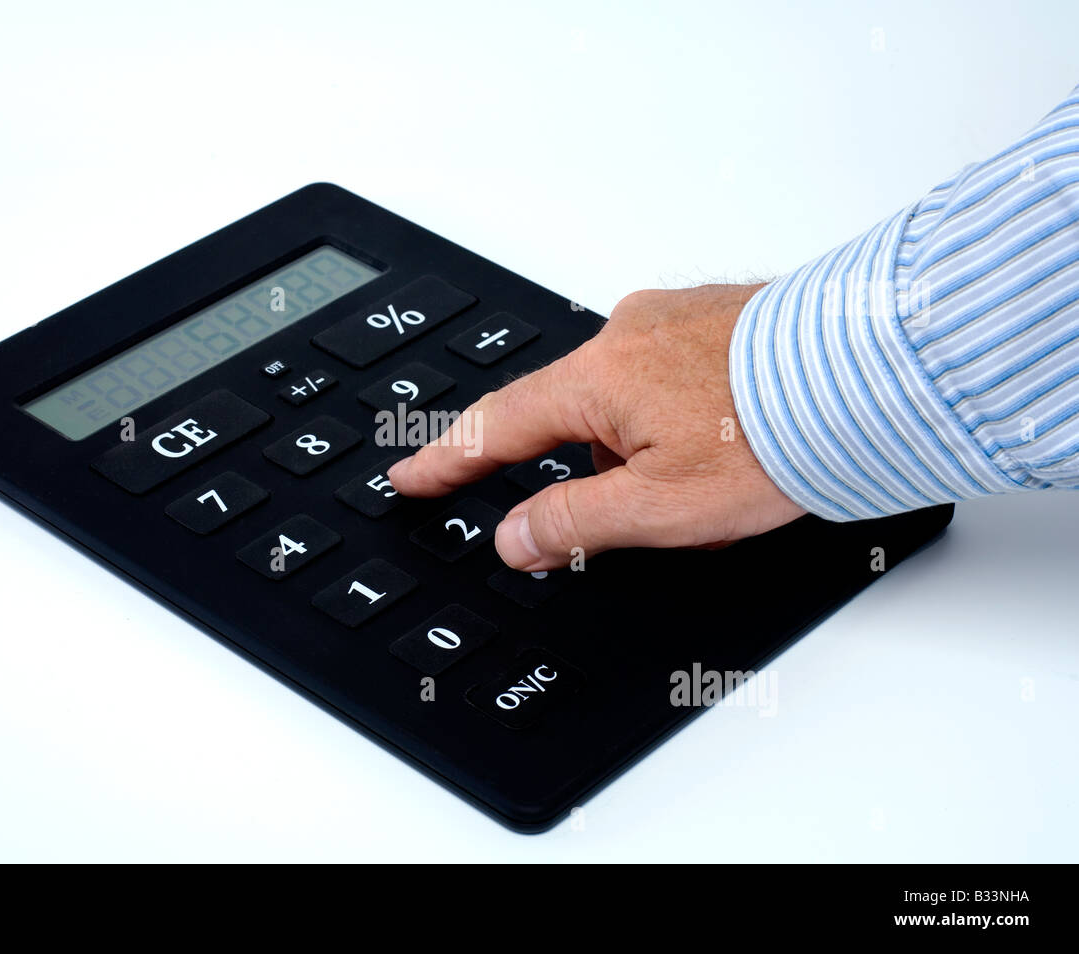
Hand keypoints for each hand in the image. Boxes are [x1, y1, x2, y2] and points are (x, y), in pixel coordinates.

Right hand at [385, 283, 806, 569]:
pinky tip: (738, 446)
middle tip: (665, 516)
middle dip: (609, 478)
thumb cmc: (777, 430)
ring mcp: (675, 318)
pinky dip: (691, 421)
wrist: (871, 372)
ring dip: (659, 455)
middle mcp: (628, 333)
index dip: (449, 461)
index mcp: (599, 378)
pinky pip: (676, 379)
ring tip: (728, 489)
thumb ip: (575, 523)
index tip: (411, 476)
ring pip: (635, 406)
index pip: (500, 428)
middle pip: (579, 423)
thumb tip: (517, 538)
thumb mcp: (662, 506)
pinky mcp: (719, 317)